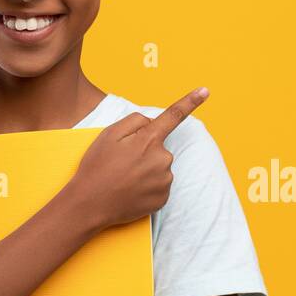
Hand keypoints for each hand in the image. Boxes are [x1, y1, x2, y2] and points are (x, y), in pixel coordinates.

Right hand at [69, 87, 208, 230]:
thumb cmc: (97, 167)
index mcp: (149, 140)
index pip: (173, 116)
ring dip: (146, 171)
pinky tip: (131, 191)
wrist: (90, 205)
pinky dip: (147, 187)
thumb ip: (134, 121)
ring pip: (160, 167)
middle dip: (145, 152)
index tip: (205, 91)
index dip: (190, 101)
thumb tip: (151, 122)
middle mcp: (162, 159)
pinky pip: (159, 186)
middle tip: (121, 164)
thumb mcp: (109, 135)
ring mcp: (165, 180)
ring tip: (123, 179)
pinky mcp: (163, 199)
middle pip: (159, 148)